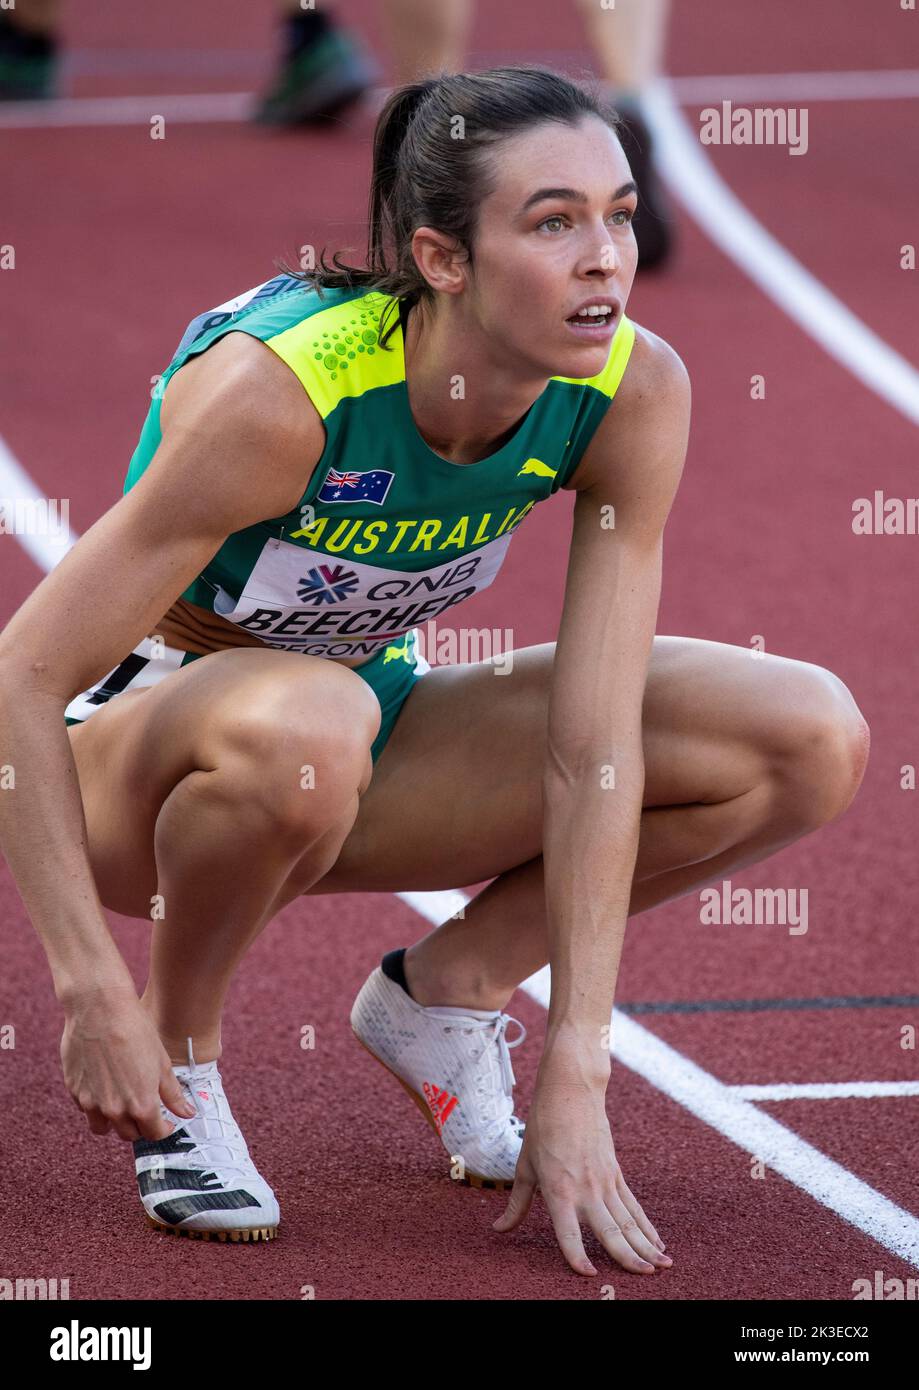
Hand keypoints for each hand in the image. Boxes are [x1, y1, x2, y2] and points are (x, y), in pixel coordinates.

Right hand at [60, 984, 197, 1141]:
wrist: (99, 1009)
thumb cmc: (135, 1030)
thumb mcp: (162, 1062)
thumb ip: (172, 1094)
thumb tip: (186, 1113)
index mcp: (141, 1105)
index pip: (154, 1133)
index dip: (163, 1128)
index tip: (166, 1121)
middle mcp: (115, 1110)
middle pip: (129, 1134)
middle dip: (140, 1126)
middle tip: (146, 1109)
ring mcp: (91, 1103)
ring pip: (103, 1128)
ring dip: (115, 1121)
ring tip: (123, 1101)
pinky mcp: (74, 1091)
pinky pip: (86, 1109)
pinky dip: (97, 1103)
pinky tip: (105, 1084)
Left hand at [492, 1076, 671, 1276]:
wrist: (571, 1091)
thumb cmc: (543, 1127)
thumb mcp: (525, 1166)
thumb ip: (516, 1204)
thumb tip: (498, 1229)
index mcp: (558, 1190)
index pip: (568, 1231)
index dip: (577, 1255)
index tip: (588, 1275)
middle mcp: (585, 1189)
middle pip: (609, 1230)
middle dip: (628, 1257)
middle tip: (645, 1277)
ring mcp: (604, 1181)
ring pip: (628, 1221)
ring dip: (646, 1246)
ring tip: (662, 1267)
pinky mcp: (616, 1173)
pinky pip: (633, 1205)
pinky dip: (646, 1226)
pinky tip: (658, 1244)